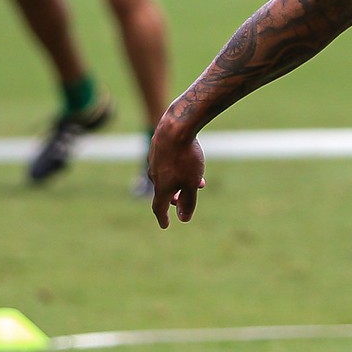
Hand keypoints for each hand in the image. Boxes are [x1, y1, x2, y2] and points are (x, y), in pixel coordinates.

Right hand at [148, 113, 206, 227]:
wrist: (176, 127)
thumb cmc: (186, 158)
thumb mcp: (191, 183)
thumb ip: (188, 202)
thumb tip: (184, 218)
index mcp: (161, 187)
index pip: (158, 208)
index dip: (163, 218)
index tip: (166, 224)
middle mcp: (154, 175)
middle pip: (162, 192)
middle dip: (174, 198)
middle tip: (182, 200)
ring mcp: (154, 160)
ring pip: (166, 176)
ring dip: (179, 182)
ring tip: (197, 180)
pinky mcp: (157, 148)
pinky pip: (166, 163)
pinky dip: (177, 169)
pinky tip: (189, 162)